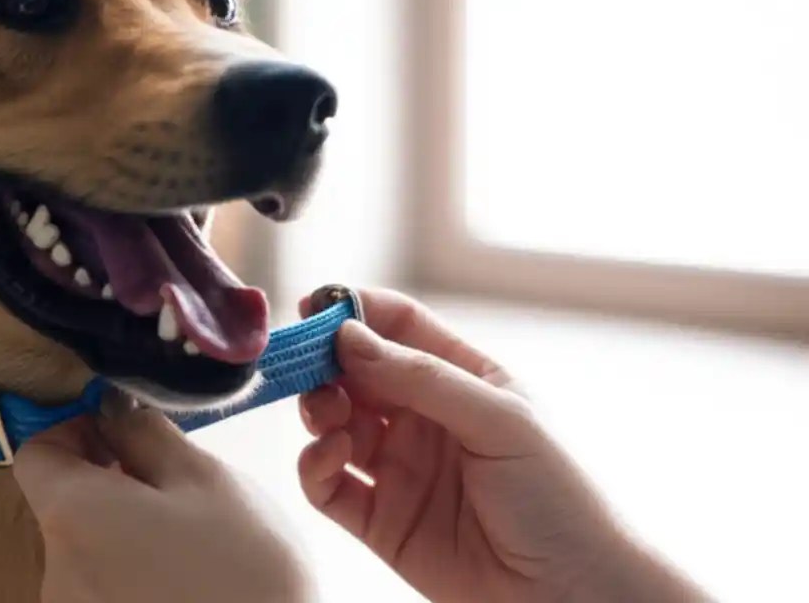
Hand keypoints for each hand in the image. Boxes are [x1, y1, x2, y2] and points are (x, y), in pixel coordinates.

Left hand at [15, 397, 312, 602]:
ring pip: (86, 554)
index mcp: (72, 515)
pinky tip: (184, 586)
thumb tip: (112, 411)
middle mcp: (54, 571)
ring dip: (125, 537)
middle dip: (110, 488)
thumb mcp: (206, 480)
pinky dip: (132, 581)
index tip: (123, 439)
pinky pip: (103, 594)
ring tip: (190, 548)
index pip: (36, 455)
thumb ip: (146, 435)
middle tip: (176, 493)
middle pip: (63, 508)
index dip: (77, 434)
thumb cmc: (245, 569)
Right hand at [298, 289, 711, 602]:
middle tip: (306, 365)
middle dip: (325, 362)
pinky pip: (327, 482)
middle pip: (355, 371)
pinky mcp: (379, 520)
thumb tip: (348, 336)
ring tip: (328, 413)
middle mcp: (425, 418)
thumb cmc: (560, 499)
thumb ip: (422, 377)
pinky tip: (331, 453)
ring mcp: (399, 468)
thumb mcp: (501, 420)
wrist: (573, 596)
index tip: (314, 306)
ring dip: (318, 408)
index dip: (354, 310)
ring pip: (333, 422)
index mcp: (462, 379)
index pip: (399, 327)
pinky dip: (314, 463)